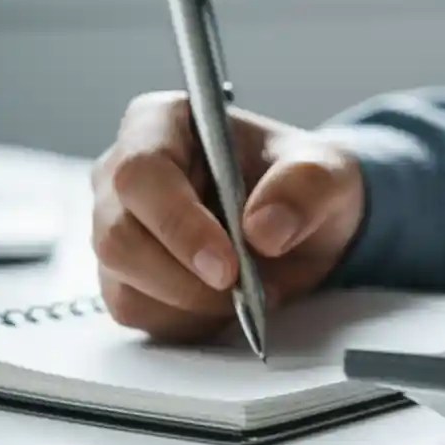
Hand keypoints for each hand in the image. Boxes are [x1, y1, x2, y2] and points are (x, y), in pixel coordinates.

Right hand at [91, 92, 364, 339]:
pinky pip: (137, 311)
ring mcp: (117, 226)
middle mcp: (124, 174)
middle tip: (246, 289)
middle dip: (185, 277)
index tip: (227, 265)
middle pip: (118, 236)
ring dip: (192, 302)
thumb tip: (263, 229)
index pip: (141, 172)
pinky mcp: (124, 276)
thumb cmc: (301, 185)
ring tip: (249, 292)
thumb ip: (305, 188)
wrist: (305, 228)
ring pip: (123, 282)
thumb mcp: (327, 174)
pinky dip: (187, 320)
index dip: (178, 223)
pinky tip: (225, 303)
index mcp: (161, 123)